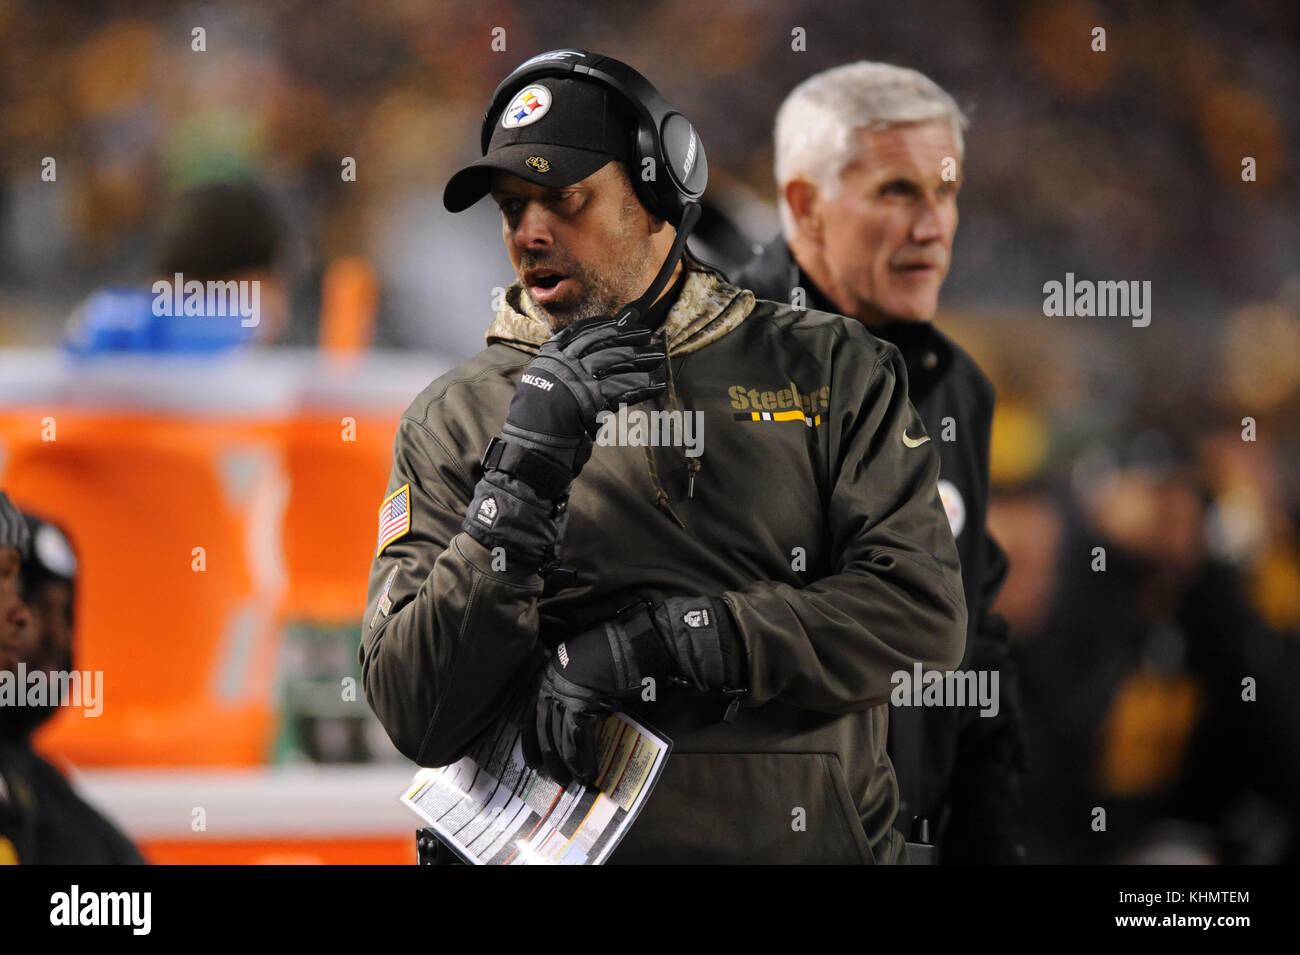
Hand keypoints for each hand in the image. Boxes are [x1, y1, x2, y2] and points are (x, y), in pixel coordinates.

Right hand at [462, 316, 665, 569]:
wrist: (532, 448)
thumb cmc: (539, 422)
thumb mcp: (547, 388)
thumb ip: (566, 372)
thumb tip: (593, 362)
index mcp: (549, 357)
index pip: (580, 332)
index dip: (604, 325)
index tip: (622, 320)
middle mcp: (562, 364)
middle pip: (601, 341)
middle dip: (626, 336)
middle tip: (646, 333)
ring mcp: (576, 380)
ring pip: (615, 360)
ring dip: (640, 358)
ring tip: (657, 356)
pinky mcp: (591, 399)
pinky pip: (623, 387)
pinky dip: (643, 386)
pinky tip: (658, 384)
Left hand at [522, 597, 746, 785]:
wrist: (630, 641)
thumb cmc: (614, 651)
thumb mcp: (585, 668)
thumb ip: (575, 688)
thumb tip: (577, 715)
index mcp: (547, 674)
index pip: (531, 714)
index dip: (532, 741)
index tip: (532, 760)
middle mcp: (549, 685)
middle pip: (542, 730)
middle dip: (548, 758)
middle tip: (552, 778)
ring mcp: (562, 696)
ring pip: (558, 739)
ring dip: (566, 765)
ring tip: (574, 782)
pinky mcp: (578, 707)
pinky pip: (577, 741)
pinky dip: (582, 760)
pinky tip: (588, 773)